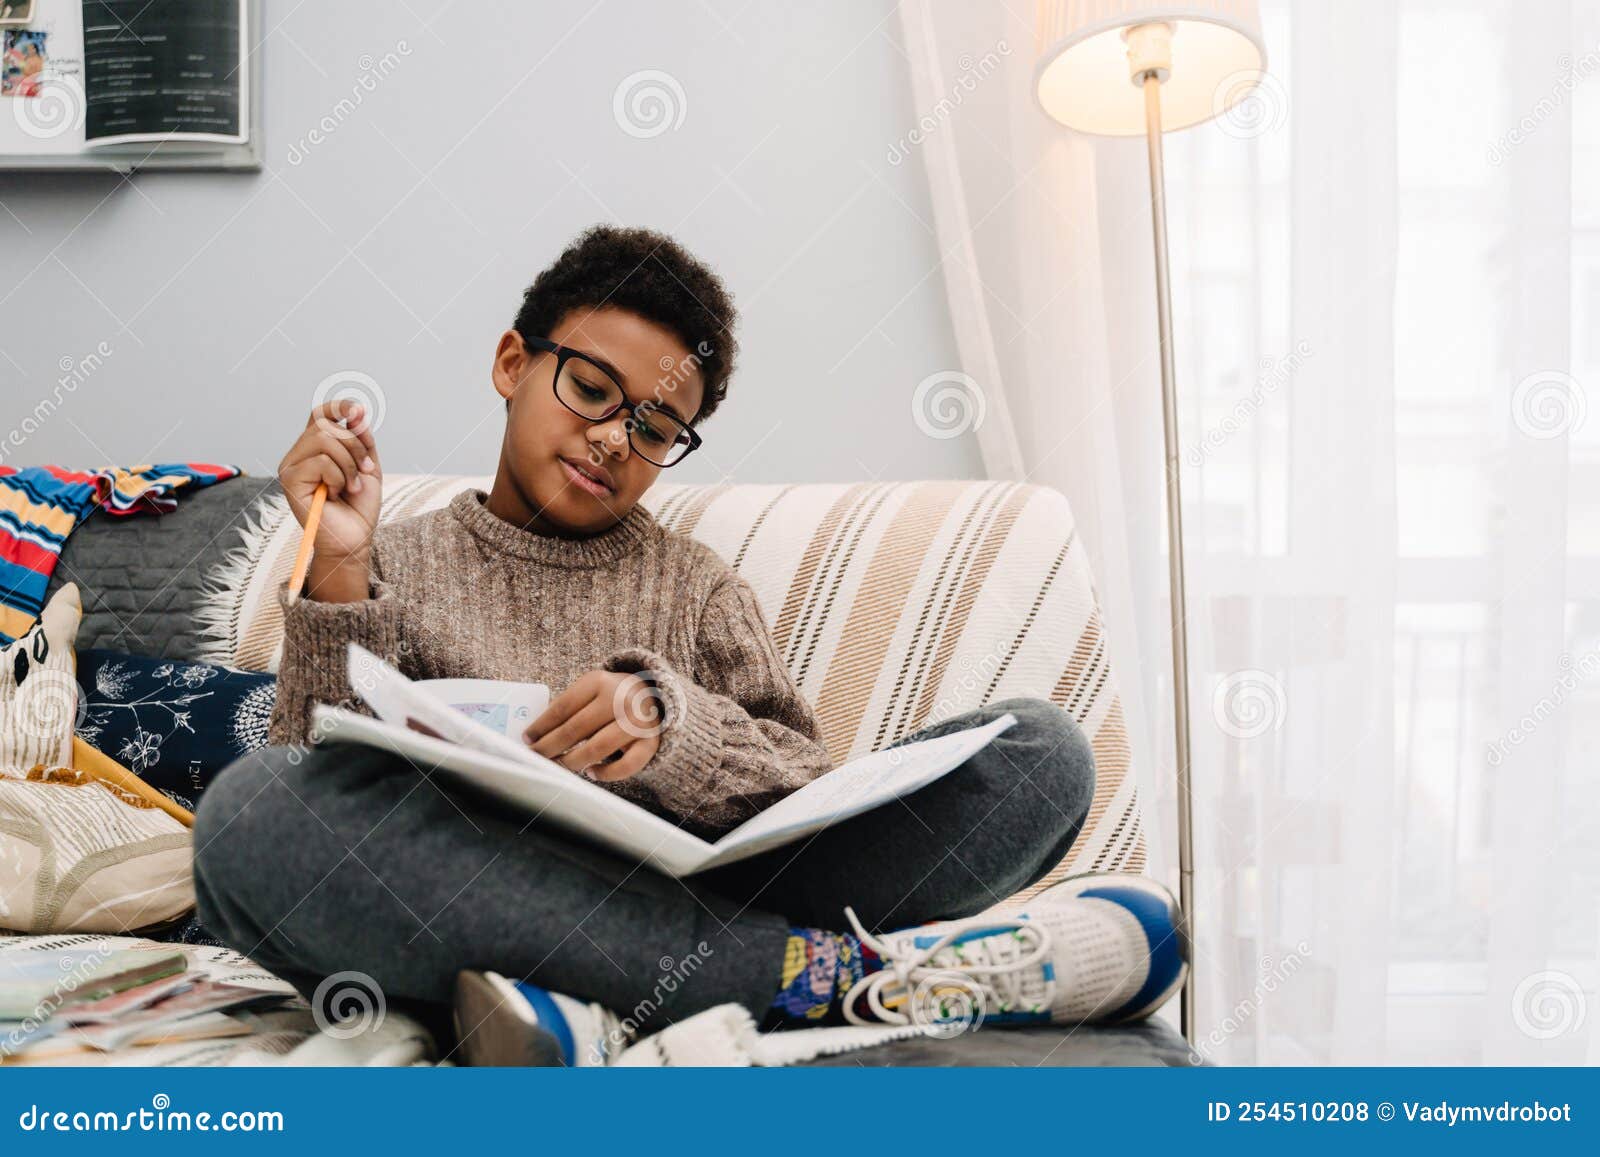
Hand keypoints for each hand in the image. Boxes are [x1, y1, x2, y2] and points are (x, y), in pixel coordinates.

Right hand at [278, 400, 382, 565]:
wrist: (355, 538)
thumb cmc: (359, 505)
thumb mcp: (367, 465)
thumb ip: (363, 439)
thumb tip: (357, 413)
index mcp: (315, 447)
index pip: (322, 413)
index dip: (341, 407)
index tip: (361, 413)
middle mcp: (299, 453)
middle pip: (327, 425)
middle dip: (355, 447)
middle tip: (363, 471)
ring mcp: (291, 466)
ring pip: (324, 440)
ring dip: (349, 464)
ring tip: (351, 486)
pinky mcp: (289, 480)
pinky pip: (320, 462)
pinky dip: (338, 477)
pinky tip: (336, 494)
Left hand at [523, 669, 663, 780]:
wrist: (655, 696)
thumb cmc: (610, 698)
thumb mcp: (591, 691)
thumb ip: (568, 708)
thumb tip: (535, 736)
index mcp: (599, 681)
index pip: (563, 707)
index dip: (541, 726)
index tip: (526, 739)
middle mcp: (620, 699)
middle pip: (576, 728)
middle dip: (550, 746)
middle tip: (536, 757)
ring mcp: (637, 721)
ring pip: (597, 748)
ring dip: (572, 761)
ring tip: (558, 766)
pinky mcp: (650, 742)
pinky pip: (626, 765)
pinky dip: (605, 773)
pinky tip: (590, 772)